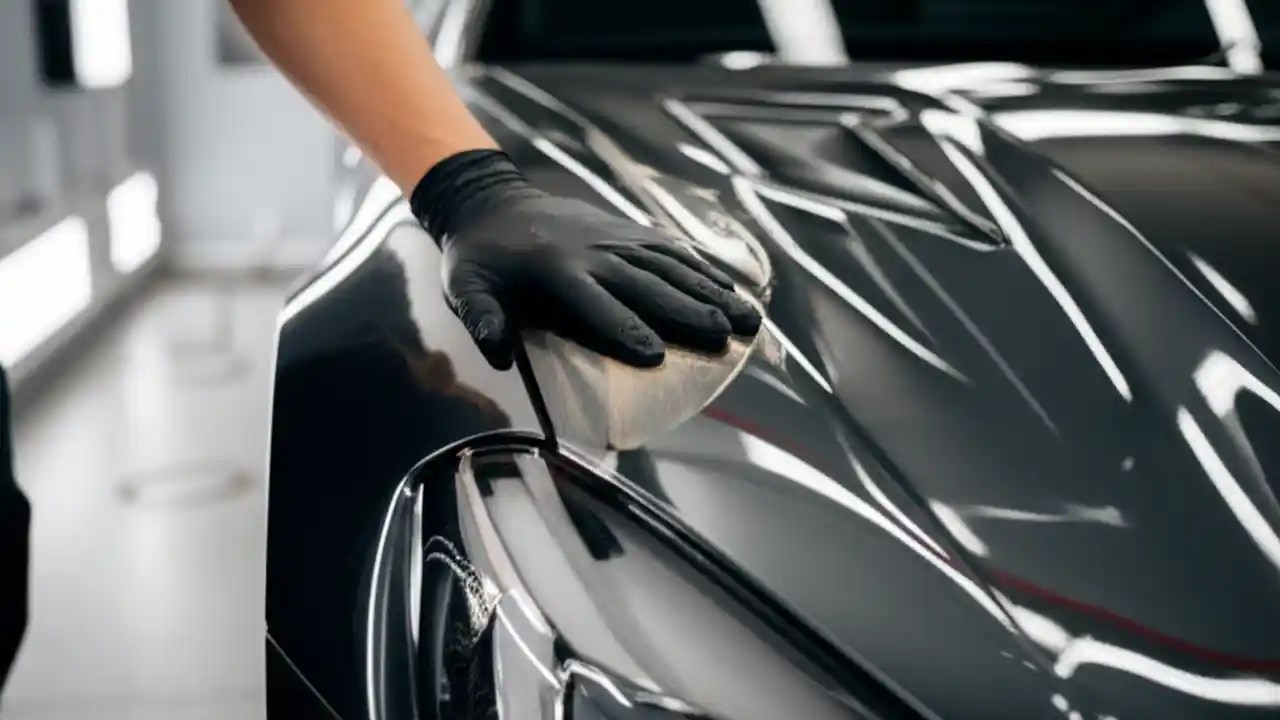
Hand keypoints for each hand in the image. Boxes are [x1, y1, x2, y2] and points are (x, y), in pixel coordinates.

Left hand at [411, 150, 760, 369]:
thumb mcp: (464, 288)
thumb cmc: (479, 258)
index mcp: (556, 273)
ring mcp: (615, 239)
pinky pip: (670, 249)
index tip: (655, 355)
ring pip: (670, 267)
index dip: (625, 330)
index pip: (597, 305)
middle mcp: (595, 254)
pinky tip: (731, 288)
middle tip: (727, 336)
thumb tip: (499, 353)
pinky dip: (703, 267)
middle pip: (649, 286)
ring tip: (747, 318)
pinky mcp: (626, 231)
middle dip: (689, 312)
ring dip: (710, 292)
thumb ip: (481, 318)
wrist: (491, 199)